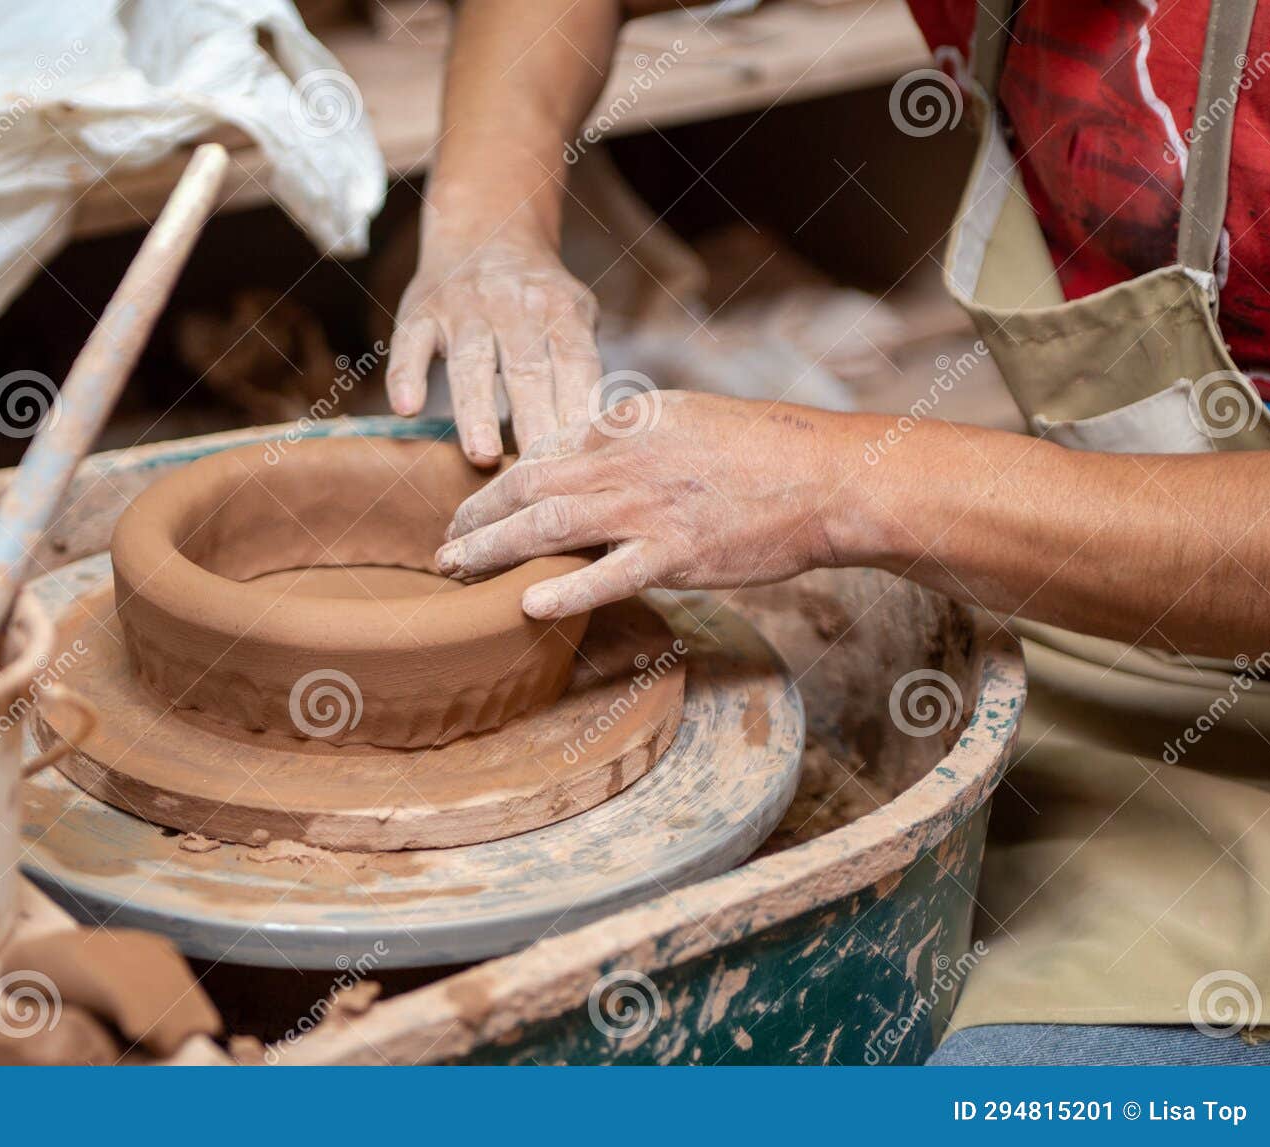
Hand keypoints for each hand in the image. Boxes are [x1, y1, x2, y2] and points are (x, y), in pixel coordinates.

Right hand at [387, 233, 600, 464]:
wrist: (487, 229)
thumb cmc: (538, 299)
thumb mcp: (574, 316)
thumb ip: (583, 368)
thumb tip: (601, 442)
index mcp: (560, 311)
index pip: (575, 365)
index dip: (578, 411)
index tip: (582, 461)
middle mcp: (514, 305)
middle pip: (527, 370)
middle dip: (534, 422)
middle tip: (539, 476)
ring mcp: (464, 307)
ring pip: (471, 360)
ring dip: (476, 410)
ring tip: (482, 456)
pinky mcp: (420, 310)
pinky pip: (410, 344)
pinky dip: (406, 375)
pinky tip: (407, 409)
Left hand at [433, 391, 850, 617]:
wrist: (825, 478)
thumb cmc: (764, 451)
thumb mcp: (687, 418)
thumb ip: (633, 434)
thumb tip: (590, 445)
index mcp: (628, 423)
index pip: (546, 448)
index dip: (505, 479)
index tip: (483, 502)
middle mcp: (626, 460)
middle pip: (528, 484)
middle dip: (477, 515)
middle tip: (444, 543)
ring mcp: (647, 508)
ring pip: (548, 526)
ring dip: (492, 549)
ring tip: (455, 569)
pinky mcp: (675, 554)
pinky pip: (606, 577)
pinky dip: (563, 591)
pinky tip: (526, 605)